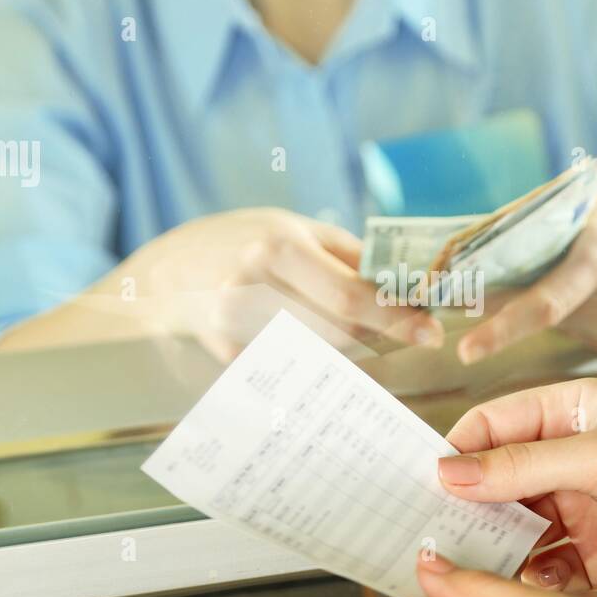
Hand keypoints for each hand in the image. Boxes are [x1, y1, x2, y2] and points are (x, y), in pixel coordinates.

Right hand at [117, 208, 444, 361]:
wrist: (165, 275)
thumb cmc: (239, 242)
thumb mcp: (290, 228)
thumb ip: (346, 256)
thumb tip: (406, 285)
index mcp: (277, 246)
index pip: (349, 294)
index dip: (395, 317)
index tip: (431, 331)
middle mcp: (254, 287)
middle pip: (339, 333)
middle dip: (380, 334)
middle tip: (409, 332)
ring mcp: (237, 328)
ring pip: (321, 354)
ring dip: (352, 348)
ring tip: (357, 330)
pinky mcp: (229, 358)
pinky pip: (294, 368)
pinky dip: (317, 361)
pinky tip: (315, 344)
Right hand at [438, 378, 596, 596]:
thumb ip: (521, 466)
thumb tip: (450, 472)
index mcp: (574, 413)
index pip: (495, 423)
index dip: (458, 450)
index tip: (422, 482)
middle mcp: (573, 457)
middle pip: (498, 477)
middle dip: (467, 503)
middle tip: (428, 529)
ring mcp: (582, 508)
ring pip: (516, 525)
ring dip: (493, 544)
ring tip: (464, 565)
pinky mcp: (595, 556)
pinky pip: (543, 565)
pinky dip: (529, 576)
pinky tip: (525, 584)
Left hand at [456, 168, 596, 364]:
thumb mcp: (575, 200)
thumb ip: (524, 227)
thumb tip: (462, 258)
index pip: (544, 304)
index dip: (502, 328)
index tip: (466, 350)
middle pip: (538, 314)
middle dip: (496, 306)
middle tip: (460, 293)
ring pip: (549, 323)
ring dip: (532, 303)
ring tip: (563, 266)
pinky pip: (568, 329)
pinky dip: (561, 310)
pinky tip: (586, 287)